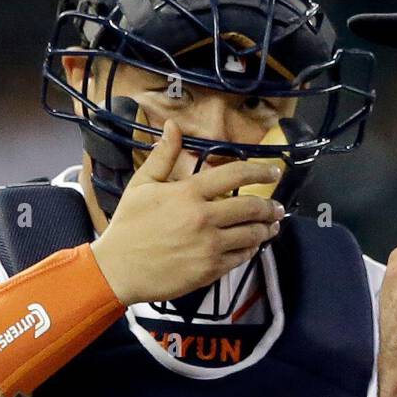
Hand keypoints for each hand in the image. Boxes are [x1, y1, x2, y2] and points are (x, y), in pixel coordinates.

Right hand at [91, 120, 283, 306]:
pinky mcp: (210, 270)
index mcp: (188, 192)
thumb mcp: (142, 185)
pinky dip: (251, 250)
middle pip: (251, 207)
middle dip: (271, 206)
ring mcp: (209, 246)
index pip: (234, 175)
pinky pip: (241, 257)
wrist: (119, 269)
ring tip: (272, 226)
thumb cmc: (128, 226)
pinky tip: (253, 245)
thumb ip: (163, 155)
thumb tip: (173, 126)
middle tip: (278, 207)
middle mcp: (203, 218)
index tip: (274, 172)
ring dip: (267, 229)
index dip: (260, 171)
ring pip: (251, 234)